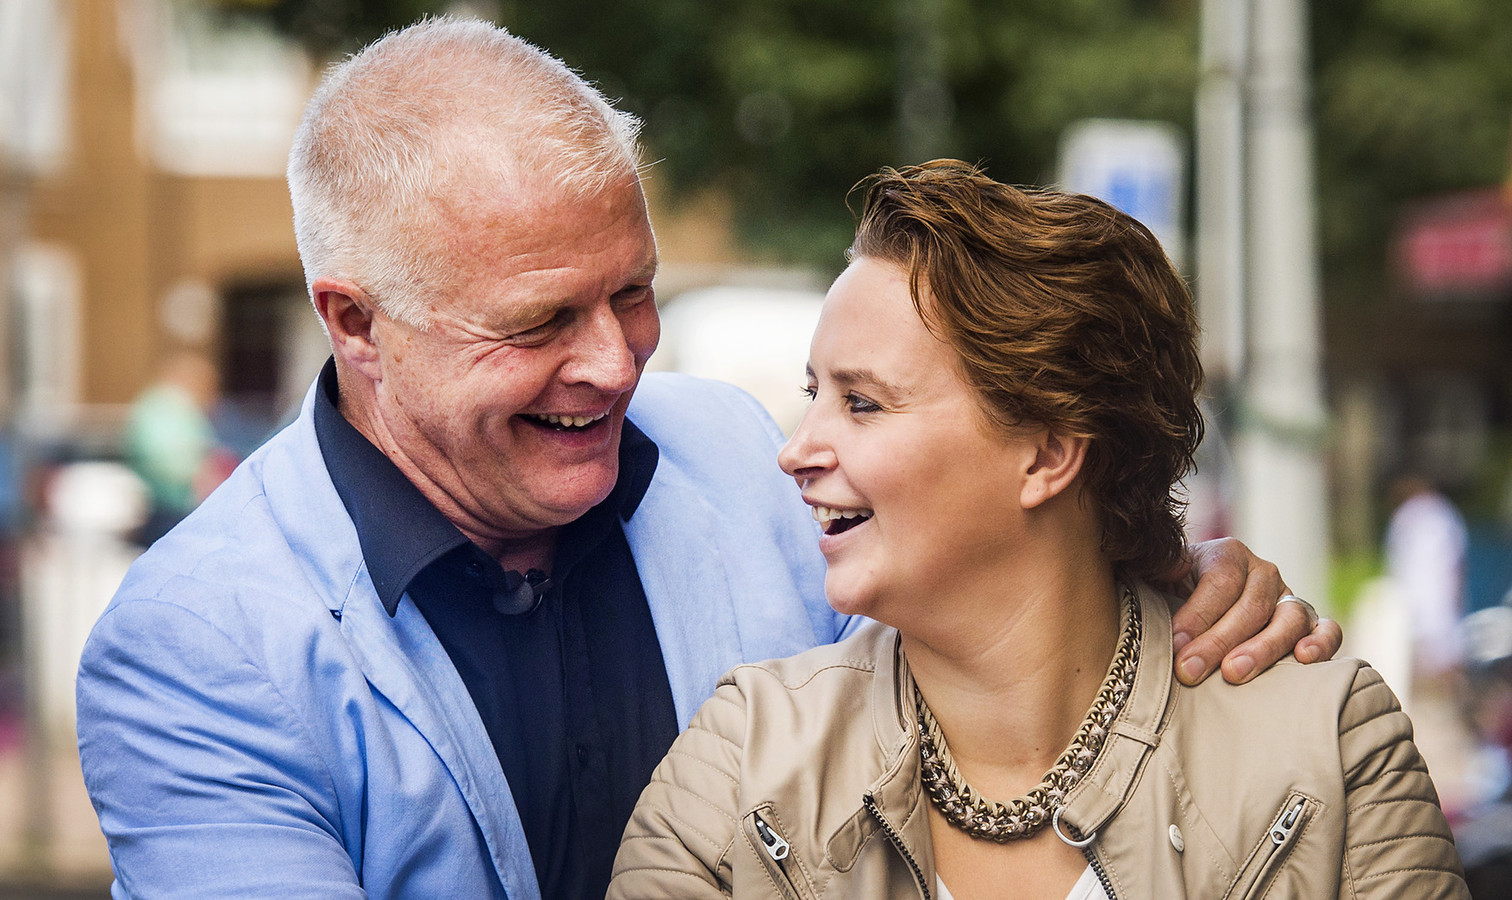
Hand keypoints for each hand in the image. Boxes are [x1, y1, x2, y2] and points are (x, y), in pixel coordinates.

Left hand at [1164, 538, 1342, 685]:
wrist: (1194, 605)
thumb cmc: (1174, 594)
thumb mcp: (1160, 576)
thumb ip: (1163, 566)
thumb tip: (1174, 568)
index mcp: (1228, 554)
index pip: (1221, 580)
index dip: (1198, 613)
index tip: (1175, 643)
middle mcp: (1263, 573)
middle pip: (1251, 606)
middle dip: (1218, 642)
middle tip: (1190, 670)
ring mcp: (1288, 598)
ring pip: (1289, 619)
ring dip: (1263, 648)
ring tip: (1235, 673)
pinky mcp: (1309, 624)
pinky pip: (1328, 630)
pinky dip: (1322, 643)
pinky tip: (1304, 659)